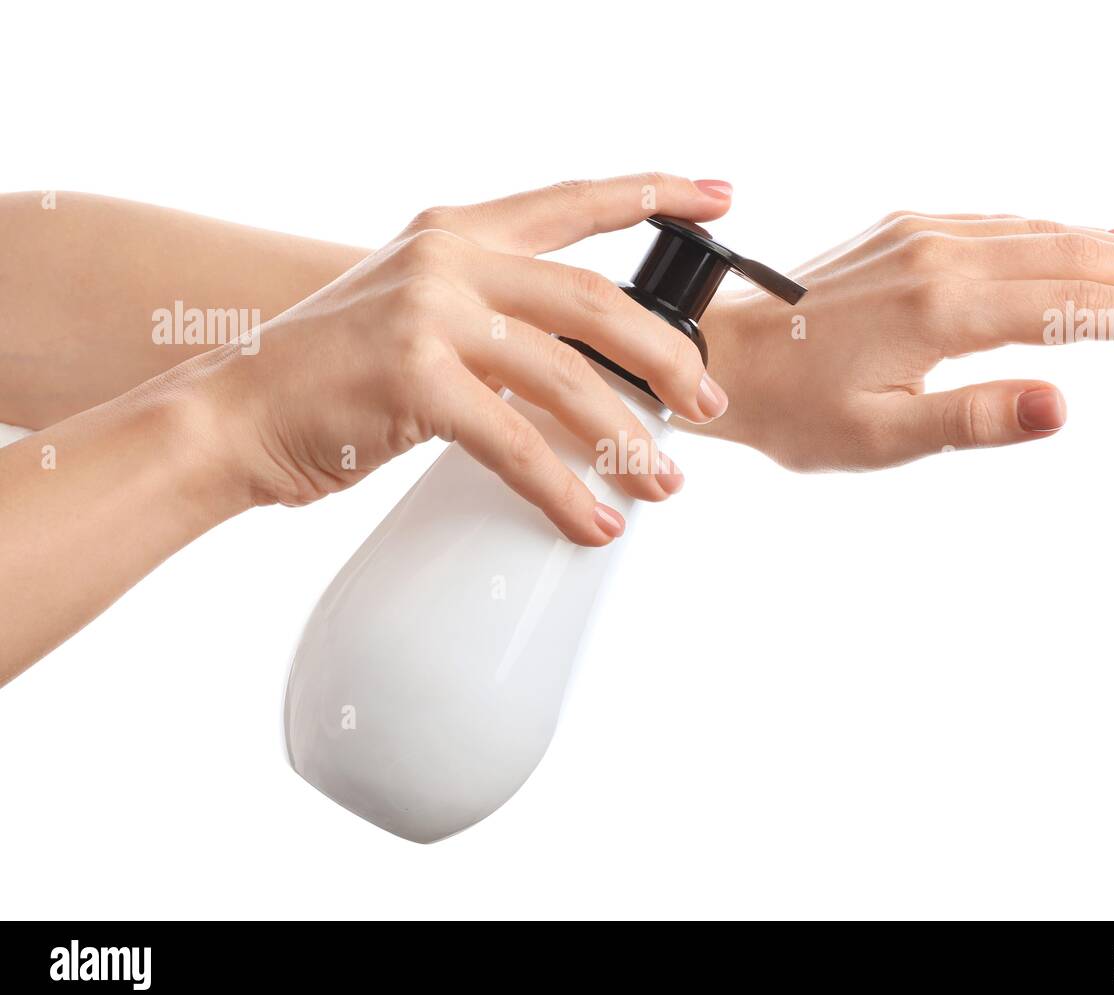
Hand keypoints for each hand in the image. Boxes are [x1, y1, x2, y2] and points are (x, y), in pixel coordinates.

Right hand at [194, 173, 734, 544]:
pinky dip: (563, 491)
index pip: (573, 201)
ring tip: (663, 483)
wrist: (235, 413)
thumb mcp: (414, 313)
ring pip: (569, 377)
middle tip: (708, 404)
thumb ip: (490, 316)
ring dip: (629, 439)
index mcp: (457, 231)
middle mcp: (449, 256)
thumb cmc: (330, 375)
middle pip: (596, 300)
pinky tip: (591, 523)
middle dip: (668, 358)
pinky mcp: (414, 377)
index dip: (654, 194)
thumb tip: (585, 373)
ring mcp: (429, 312)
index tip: (720, 197)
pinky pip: (517, 443)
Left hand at [698, 213, 1113, 469]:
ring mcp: (924, 235)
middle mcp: (940, 256)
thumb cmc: (795, 410)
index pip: (1074, 306)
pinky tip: (1099, 233)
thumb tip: (1060, 404)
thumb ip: (973, 420)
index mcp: (942, 310)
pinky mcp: (909, 230)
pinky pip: (1006, 223)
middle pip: (1074, 254)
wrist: (725, 354)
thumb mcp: (879, 438)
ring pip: (1046, 232)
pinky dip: (1064, 230)